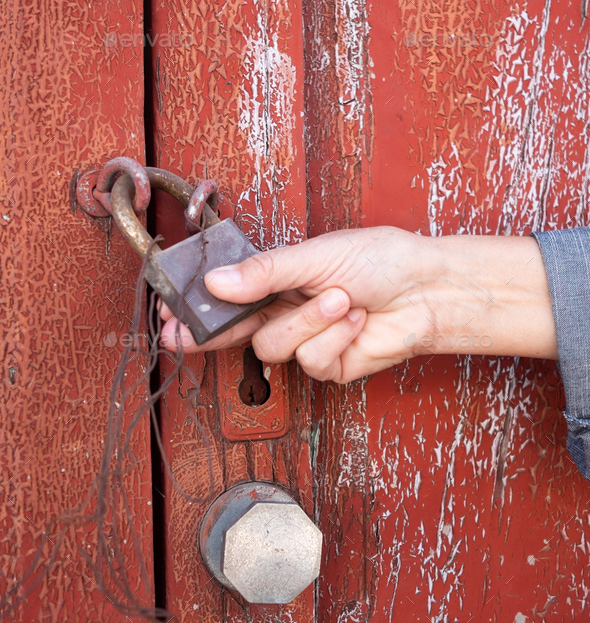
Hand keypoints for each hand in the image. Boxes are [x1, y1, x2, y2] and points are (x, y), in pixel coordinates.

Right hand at [160, 228, 557, 382]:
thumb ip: (263, 273)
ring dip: (308, 320)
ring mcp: (306, 342)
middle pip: (233, 333)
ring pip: (272, 346)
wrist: (426, 288)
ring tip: (340, 298)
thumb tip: (215, 281)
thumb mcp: (314, 255)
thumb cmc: (377, 260)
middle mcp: (286, 313)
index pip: (226, 300)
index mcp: (276, 282)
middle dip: (209, 333)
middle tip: (182, 333)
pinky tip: (355, 319)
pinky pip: (310, 360)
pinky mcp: (328, 367)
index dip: (195, 311)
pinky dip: (333, 337)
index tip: (166, 317)